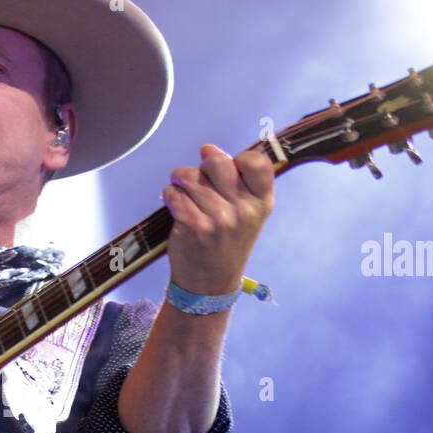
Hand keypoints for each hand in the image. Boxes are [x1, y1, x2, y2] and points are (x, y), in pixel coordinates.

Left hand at [161, 144, 273, 295]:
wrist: (211, 283)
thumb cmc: (227, 240)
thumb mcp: (246, 212)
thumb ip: (234, 179)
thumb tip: (207, 149)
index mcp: (261, 202)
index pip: (256, 162)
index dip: (237, 159)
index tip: (230, 171)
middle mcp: (243, 210)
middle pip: (216, 162)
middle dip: (203, 166)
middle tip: (200, 180)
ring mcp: (219, 220)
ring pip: (189, 176)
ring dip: (181, 181)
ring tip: (185, 193)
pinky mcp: (194, 227)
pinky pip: (174, 193)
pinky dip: (170, 195)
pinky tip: (176, 205)